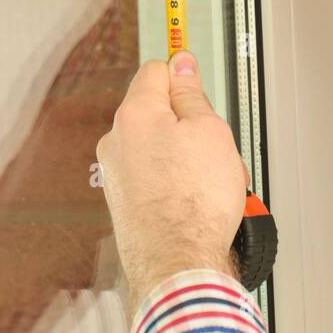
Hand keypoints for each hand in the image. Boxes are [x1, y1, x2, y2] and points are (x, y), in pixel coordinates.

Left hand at [96, 52, 248, 311]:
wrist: (178, 265)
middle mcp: (116, 141)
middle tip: (216, 146)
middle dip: (190, 124)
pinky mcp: (124, 202)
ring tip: (214, 184)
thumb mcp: (210, 131)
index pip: (155, 72)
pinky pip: (155, 177)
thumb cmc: (195, 203)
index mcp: (134, 114)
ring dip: (189, 157)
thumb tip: (182, 66)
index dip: (182, 76)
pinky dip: (178, 183)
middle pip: (158, 112)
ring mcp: (117, 173)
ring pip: (160, 148)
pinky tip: (200, 204)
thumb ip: (192, 94)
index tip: (198, 86)